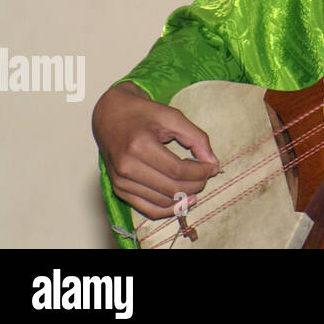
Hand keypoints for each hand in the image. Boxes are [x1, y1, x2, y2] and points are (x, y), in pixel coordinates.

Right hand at [92, 81, 220, 220]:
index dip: (200, 172)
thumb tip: (213, 163)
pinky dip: (169, 209)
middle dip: (196, 185)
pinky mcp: (118, 189)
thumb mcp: (173, 117)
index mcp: (139, 146)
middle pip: (171, 188)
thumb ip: (196, 138)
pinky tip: (183, 200)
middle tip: (207, 175)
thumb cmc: (143, 114)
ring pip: (162, 202)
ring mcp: (120, 181)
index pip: (177, 170)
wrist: (111, 116)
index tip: (213, 167)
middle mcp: (126, 166)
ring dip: (185, 197)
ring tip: (197, 184)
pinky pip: (148, 209)